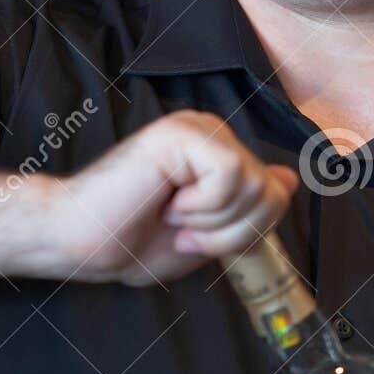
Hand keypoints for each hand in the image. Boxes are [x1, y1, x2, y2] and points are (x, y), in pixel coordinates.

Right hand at [19, 110, 298, 285]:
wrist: (83, 244)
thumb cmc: (133, 241)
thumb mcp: (208, 235)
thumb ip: (247, 210)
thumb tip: (291, 181)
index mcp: (220, 156)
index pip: (276, 195)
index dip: (245, 233)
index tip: (196, 238)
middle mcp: (213, 135)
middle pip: (271, 194)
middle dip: (230, 231)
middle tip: (183, 229)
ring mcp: (197, 128)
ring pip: (253, 185)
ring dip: (212, 221)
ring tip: (173, 215)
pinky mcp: (182, 132)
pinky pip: (230, 175)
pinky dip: (202, 205)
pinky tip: (169, 201)